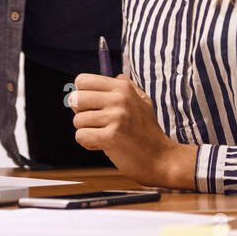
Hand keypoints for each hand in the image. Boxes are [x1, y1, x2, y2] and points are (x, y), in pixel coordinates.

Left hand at [69, 73, 196, 188]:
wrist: (161, 158)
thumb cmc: (148, 132)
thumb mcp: (143, 102)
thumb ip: (128, 88)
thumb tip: (117, 76)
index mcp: (123, 88)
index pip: (82, 81)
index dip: (82, 95)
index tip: (92, 106)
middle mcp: (119, 99)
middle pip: (75, 99)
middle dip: (81, 114)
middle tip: (96, 123)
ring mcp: (116, 117)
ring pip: (77, 120)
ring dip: (87, 131)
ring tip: (103, 135)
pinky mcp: (111, 137)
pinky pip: (81, 136)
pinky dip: (88, 144)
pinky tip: (103, 145)